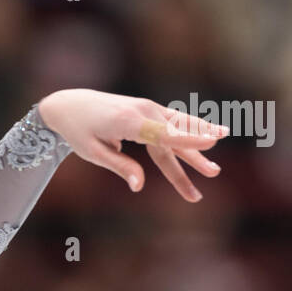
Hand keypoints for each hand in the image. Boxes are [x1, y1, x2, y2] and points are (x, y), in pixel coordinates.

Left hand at [38, 88, 228, 201]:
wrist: (71, 104)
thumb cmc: (78, 130)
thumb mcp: (92, 152)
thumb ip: (119, 166)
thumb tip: (139, 186)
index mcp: (127, 121)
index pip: (163, 133)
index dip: (188, 139)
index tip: (211, 142)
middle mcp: (142, 111)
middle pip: (174, 137)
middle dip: (195, 157)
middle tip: (214, 173)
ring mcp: (147, 108)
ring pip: (179, 127)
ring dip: (199, 139)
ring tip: (220, 150)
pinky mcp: (149, 110)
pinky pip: (173, 123)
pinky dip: (190, 130)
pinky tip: (209, 134)